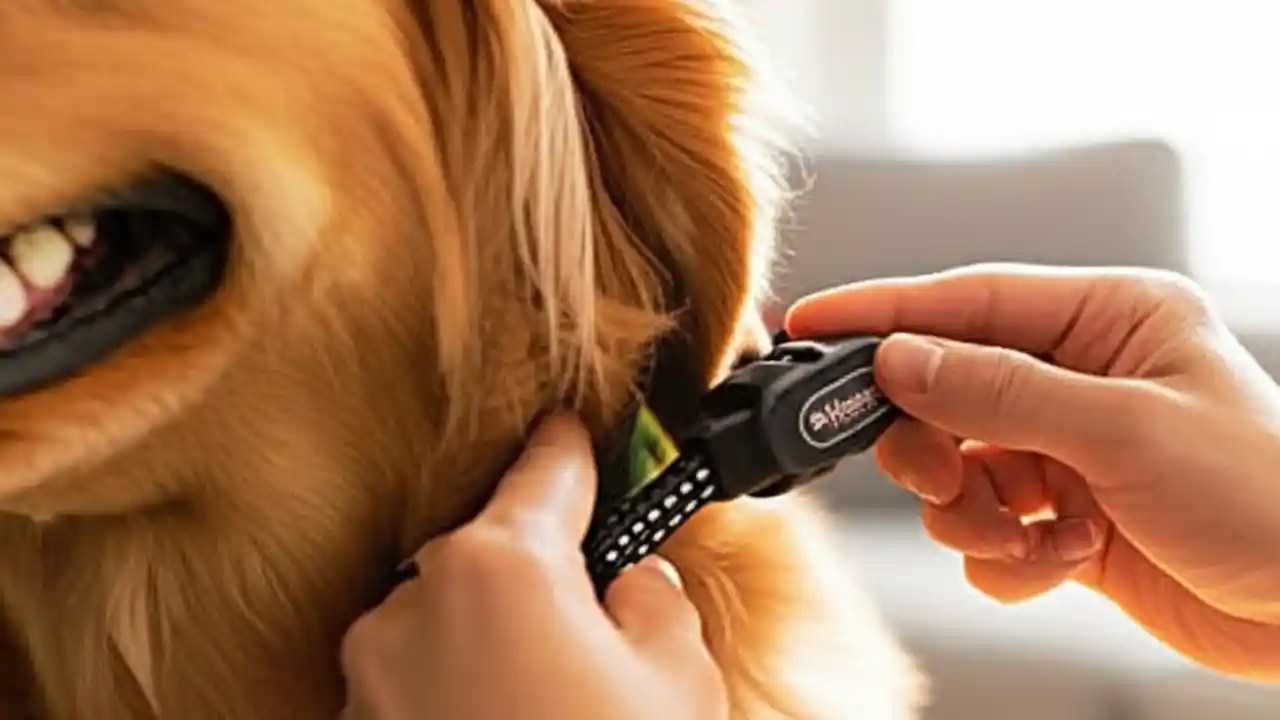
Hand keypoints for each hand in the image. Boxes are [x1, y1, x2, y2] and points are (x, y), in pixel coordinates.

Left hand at [340, 414, 727, 719]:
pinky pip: (424, 674)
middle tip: (603, 612)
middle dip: (546, 567)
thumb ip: (651, 598)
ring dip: (501, 633)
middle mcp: (415, 604)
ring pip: (455, 615)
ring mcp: (376, 672)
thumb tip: (630, 583)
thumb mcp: (675, 675)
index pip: (548, 466)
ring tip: (559, 696)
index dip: (576, 445)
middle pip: (496, 547)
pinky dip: (465, 683)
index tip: (578, 432)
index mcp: (498, 565)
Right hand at [787, 264, 1279, 679]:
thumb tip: (902, 360)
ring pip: (958, 468)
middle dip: (933, 444)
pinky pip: (987, 530)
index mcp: (1109, 321)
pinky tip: (1061, 561)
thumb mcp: (1125, 430)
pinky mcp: (1065, 518)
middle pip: (947, 390)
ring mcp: (1070, 451)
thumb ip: (999, 392)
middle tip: (938, 476)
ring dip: (975, 514)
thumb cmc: (1268, 498)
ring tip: (1028, 536)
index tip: (813, 324)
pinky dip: (1005, 556)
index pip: (969, 302)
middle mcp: (1082, 379)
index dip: (885, 313)